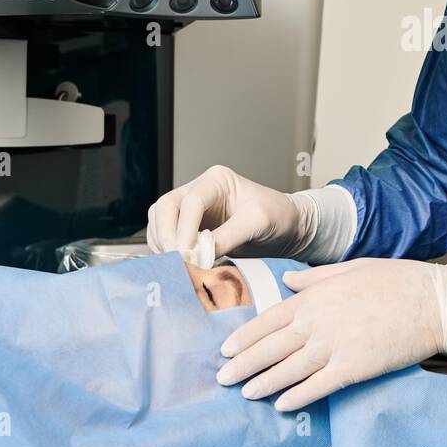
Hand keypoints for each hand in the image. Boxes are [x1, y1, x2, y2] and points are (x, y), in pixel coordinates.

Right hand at [145, 165, 314, 261]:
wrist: (287, 228)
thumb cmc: (278, 216)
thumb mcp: (258, 222)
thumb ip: (229, 236)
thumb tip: (198, 254)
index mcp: (216, 180)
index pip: (190, 202)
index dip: (184, 229)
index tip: (185, 254)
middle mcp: (198, 190)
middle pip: (165, 208)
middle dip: (166, 236)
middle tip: (176, 261)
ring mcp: (191, 209)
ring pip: (160, 222)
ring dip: (163, 245)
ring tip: (178, 266)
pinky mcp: (188, 228)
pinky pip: (165, 237)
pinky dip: (166, 252)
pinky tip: (179, 265)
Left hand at [217, 258, 446, 410]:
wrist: (432, 302)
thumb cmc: (395, 280)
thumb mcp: (351, 268)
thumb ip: (315, 278)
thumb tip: (288, 283)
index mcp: (315, 297)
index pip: (269, 320)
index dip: (245, 337)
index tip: (227, 350)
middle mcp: (318, 322)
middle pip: (271, 348)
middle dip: (244, 365)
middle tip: (224, 378)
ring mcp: (334, 346)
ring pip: (289, 370)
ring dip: (264, 383)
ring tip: (246, 394)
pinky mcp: (353, 368)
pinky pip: (318, 386)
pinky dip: (297, 397)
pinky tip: (282, 405)